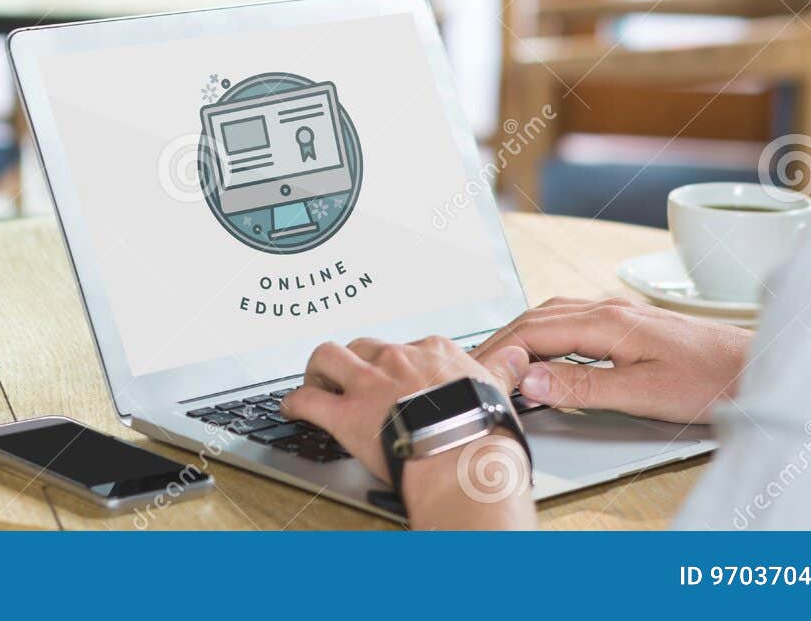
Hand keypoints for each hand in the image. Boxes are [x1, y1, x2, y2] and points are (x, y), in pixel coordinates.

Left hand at [279, 336, 528, 484]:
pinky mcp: (346, 415)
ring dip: (318, 370)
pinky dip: (294, 403)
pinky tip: (292, 409)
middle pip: (364, 346)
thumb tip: (518, 355)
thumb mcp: (499, 391)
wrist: (464, 463)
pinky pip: (308, 400)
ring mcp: (369, 384)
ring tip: (316, 381)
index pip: (406, 346)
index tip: (395, 376)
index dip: (396, 363)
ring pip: (328, 357)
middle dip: (354, 360)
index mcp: (434, 352)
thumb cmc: (482, 434)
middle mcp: (398, 359)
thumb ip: (502, 370)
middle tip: (351, 377)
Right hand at [473, 298, 751, 423]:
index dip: (501, 350)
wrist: (757, 368)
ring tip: (504, 359)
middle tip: (478, 365)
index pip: (535, 331)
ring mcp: (621, 313)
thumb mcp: (643, 394)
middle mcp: (610, 309)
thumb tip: (532, 381)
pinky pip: (575, 320)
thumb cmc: (711, 380)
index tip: (477, 371)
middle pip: (539, 317)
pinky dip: (549, 333)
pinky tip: (549, 351)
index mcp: (607, 322)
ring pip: (556, 314)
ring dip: (525, 334)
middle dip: (504, 338)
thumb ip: (584, 386)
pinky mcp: (632, 324)